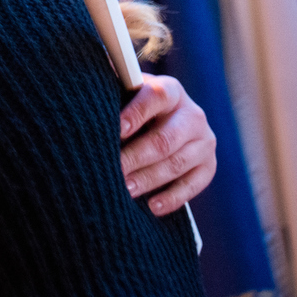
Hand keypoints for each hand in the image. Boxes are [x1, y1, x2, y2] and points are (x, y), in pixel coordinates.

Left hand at [119, 73, 216, 214]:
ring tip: (126, 190)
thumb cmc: (134, 107)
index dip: (137, 113)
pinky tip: (153, 206)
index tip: (117, 130)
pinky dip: (173, 197)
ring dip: (149, 179)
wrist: (164, 120)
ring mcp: (204, 141)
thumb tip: (87, 101)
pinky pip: (193, 184)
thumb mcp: (127, 95)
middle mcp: (192, 114)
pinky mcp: (208, 164)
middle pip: (165, 138)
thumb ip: (114, 97)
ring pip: (177, 163)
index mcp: (170, 90)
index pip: (156, 97)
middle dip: (136, 156)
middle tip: (114, 170)